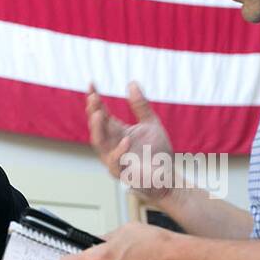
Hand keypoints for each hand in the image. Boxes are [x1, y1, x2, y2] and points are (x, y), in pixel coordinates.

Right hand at [86, 80, 174, 204]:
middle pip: (96, 126)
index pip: (101, 113)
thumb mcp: (151, 123)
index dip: (95, 99)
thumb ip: (140, 105)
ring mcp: (114, 159)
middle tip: (93, 97)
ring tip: (98, 113)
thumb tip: (131, 82)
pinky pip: (115, 162)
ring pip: (99, 143)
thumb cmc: (157, 152)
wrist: (168, 177)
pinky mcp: (123, 173)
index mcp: (116, 132)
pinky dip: (119, 151)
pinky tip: (126, 139)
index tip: (91, 83)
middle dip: (93, 111)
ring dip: (97, 128)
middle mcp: (110, 144)